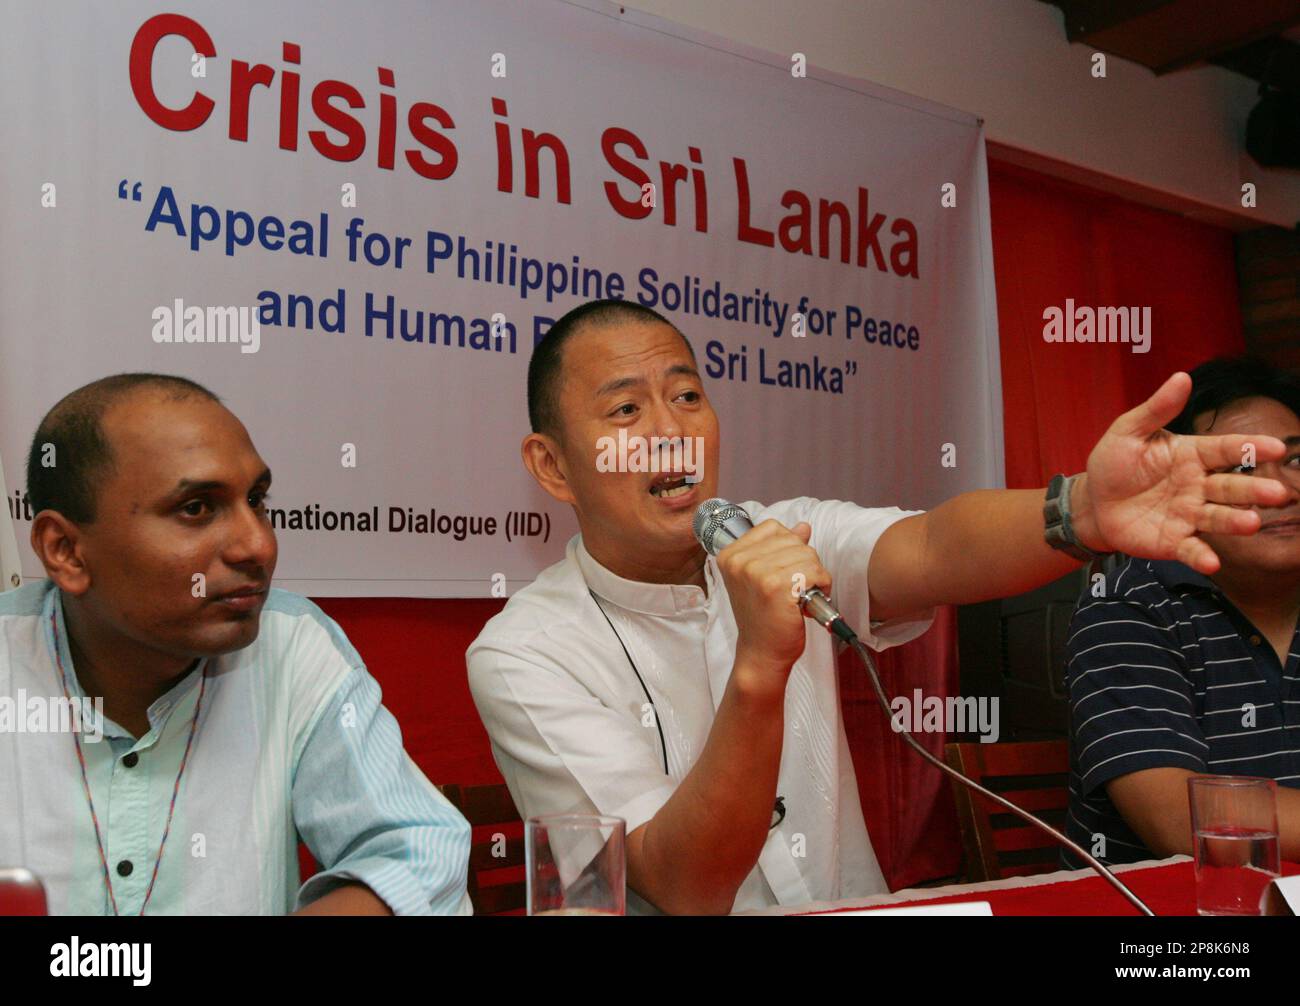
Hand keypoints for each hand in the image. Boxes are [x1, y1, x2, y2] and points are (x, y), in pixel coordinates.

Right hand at [715, 519, 830, 686]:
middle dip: (804, 562)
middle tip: (795, 587)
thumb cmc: (763, 617)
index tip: (784, 569)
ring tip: (801, 594)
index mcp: (731, 554)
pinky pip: (815, 571)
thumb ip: (781, 548)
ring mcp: (757, 572)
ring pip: (807, 554)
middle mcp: (740, 561)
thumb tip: (802, 527)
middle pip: (793, 540)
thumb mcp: (764, 576)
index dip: (788, 546)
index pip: (773, 527)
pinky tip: (807, 601)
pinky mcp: (777, 587)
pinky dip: (821, 585)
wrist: (761, 652)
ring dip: (814, 576)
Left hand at [1075, 372, 1288, 573]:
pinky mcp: (1174, 541)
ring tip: (1252, 523)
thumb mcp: (1128, 431)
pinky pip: (1191, 549)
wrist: (1092, 502)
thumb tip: (1181, 376)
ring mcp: (1189, 515)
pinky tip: (1212, 563)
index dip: (1250, 448)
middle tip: (1276, 494)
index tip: (1277, 447)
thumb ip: (1156, 408)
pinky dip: (1203, 557)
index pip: (1225, 449)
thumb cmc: (1114, 463)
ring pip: (1219, 518)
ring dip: (1236, 521)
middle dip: (1254, 491)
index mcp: (1192, 455)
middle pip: (1231, 487)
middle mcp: (1198, 485)